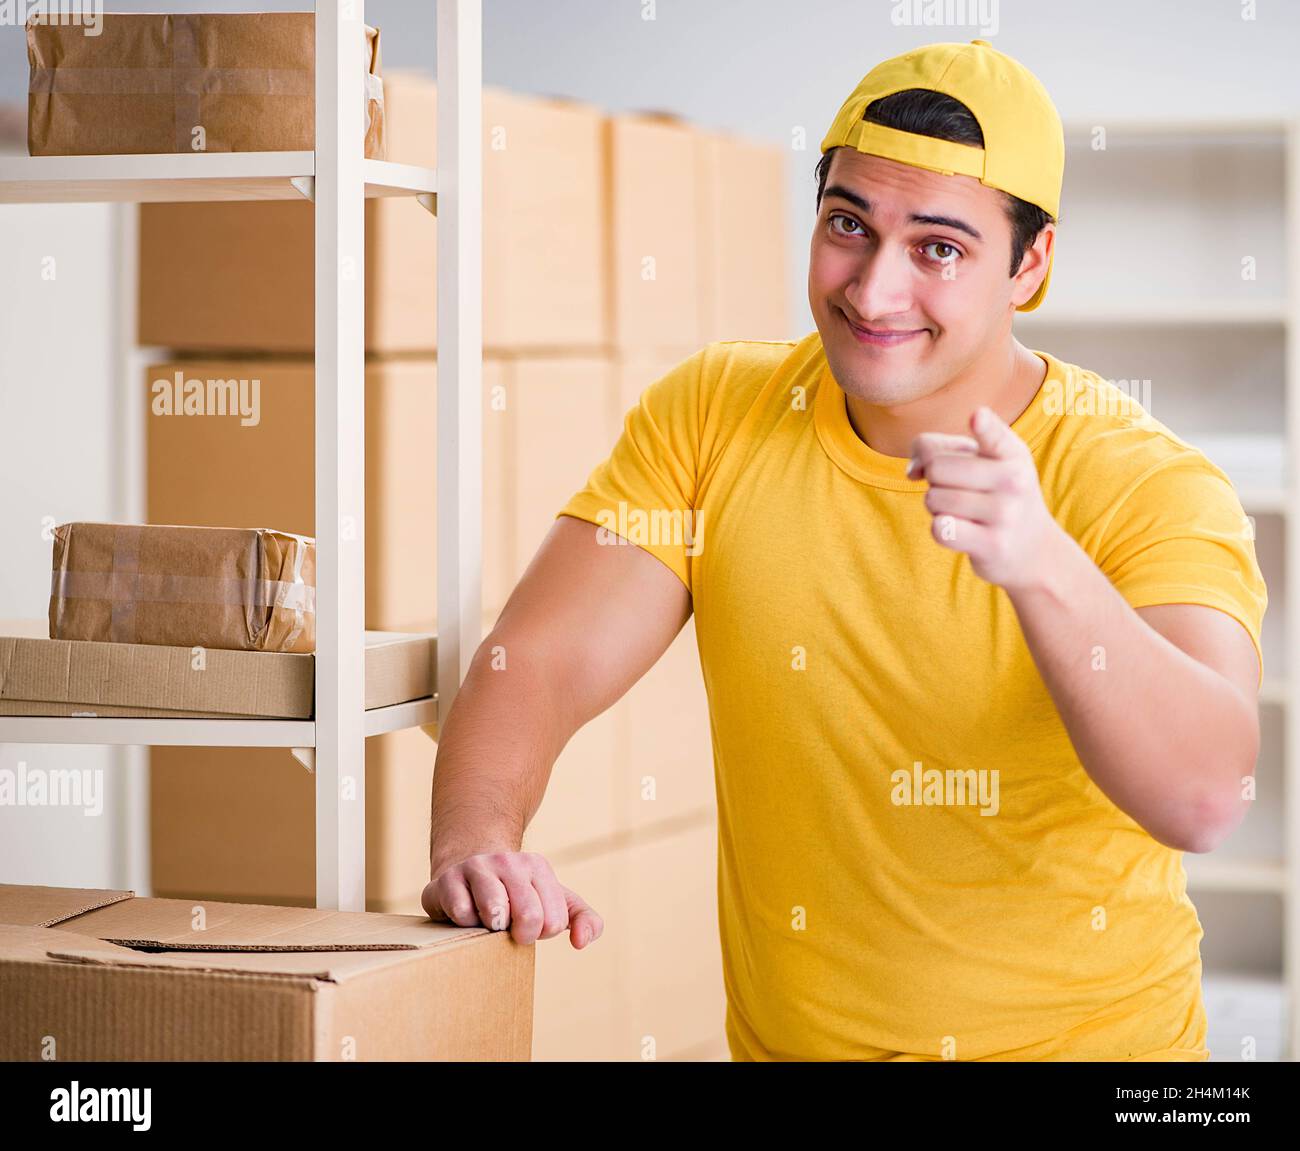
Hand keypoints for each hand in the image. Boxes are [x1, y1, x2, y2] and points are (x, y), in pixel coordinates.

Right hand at [422, 849, 603, 949]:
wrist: (467, 865)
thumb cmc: (516, 893)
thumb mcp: (554, 901)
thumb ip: (583, 919)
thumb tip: (581, 942)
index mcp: (537, 866)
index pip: (554, 920)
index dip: (542, 932)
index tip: (529, 922)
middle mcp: (507, 861)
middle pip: (529, 916)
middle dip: (521, 935)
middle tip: (509, 928)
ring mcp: (475, 868)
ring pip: (495, 911)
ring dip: (493, 929)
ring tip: (489, 920)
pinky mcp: (445, 881)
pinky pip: (461, 914)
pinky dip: (465, 925)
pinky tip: (465, 915)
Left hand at [908, 405, 1061, 590]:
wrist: (1032, 549)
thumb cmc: (993, 494)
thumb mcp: (980, 462)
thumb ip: (936, 448)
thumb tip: (912, 471)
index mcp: (1012, 453)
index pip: (993, 435)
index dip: (983, 425)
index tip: (977, 416)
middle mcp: (1014, 481)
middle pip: (936, 467)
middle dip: (935, 481)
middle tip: (960, 491)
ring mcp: (1005, 514)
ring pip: (933, 499)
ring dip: (937, 507)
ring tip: (964, 512)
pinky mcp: (992, 545)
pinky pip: (939, 529)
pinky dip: (940, 529)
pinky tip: (961, 531)